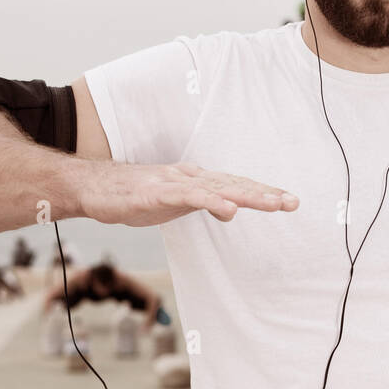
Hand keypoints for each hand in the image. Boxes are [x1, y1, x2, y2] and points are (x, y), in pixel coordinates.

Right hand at [79, 161, 298, 226]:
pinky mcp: (158, 194)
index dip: (263, 192)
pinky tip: (230, 209)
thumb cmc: (135, 195)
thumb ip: (205, 205)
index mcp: (197, 180)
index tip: (288, 200)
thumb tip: (231, 211)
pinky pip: (190, 197)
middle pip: (235, 185)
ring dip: (248, 196)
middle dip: (265, 194)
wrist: (95, 188)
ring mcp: (175, 183)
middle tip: (293, 202)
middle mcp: (191, 177)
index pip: (236, 186)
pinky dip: (212, 202)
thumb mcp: (176, 204)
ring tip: (273, 204)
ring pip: (219, 189)